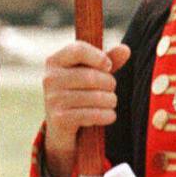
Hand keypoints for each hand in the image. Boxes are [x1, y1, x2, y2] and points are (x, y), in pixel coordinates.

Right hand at [41, 40, 130, 176]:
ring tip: (111, 102)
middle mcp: (50, 78)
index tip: (108, 66)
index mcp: (54, 61)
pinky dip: (106, 115)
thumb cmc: (78, 92)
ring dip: (110, 101)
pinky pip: (91, 114)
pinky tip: (109, 116)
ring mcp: (53, 99)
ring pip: (94, 97)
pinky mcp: (59, 119)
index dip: (99, 57)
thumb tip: (125, 49)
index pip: (78, 50)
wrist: (61, 127)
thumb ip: (107, 59)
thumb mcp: (90, 73)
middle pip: (91, 76)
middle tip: (111, 89)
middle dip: (109, 83)